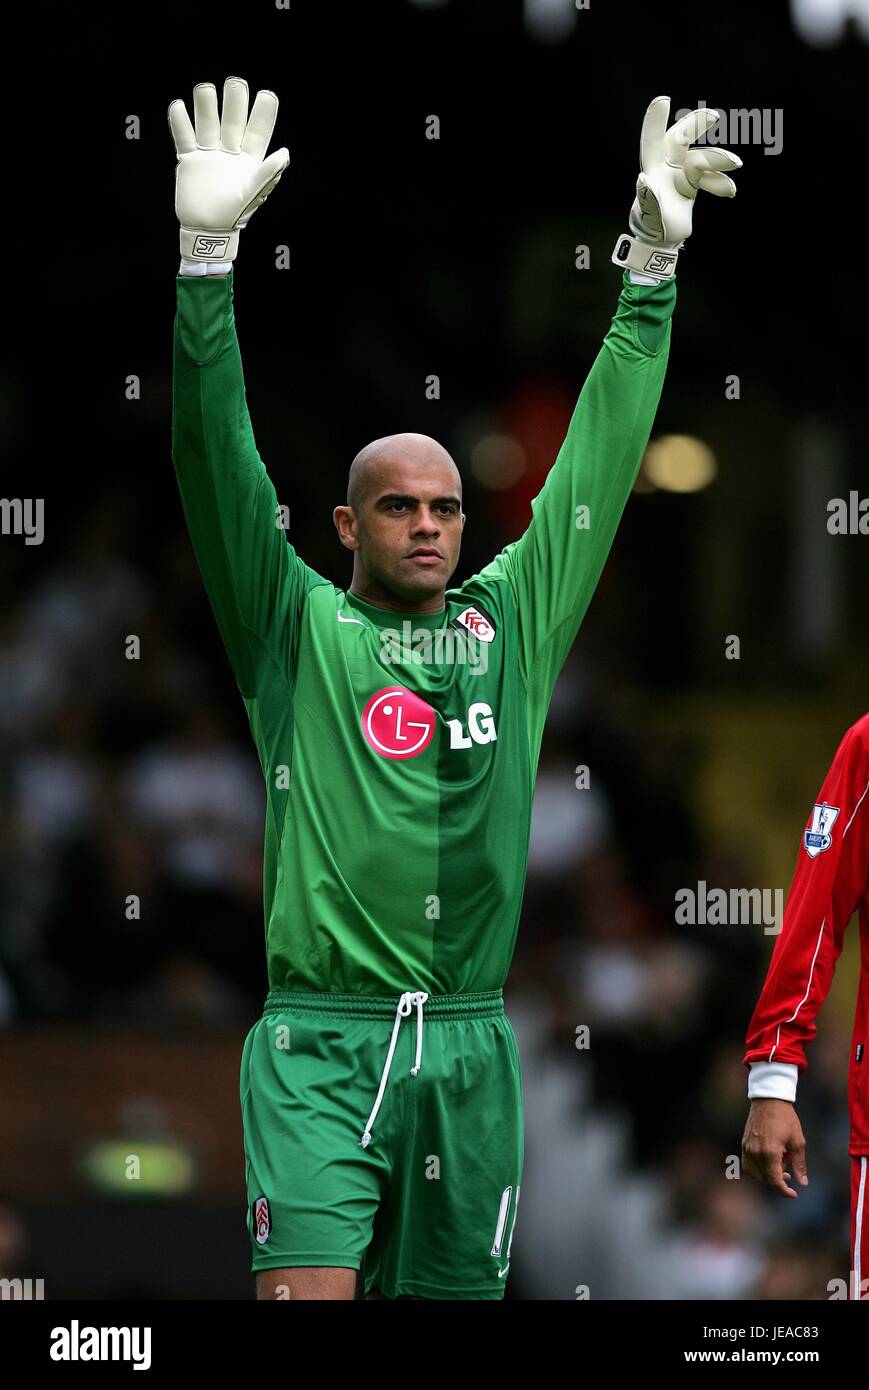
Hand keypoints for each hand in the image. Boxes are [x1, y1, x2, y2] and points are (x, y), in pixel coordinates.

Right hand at [168, 75, 288, 263]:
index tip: (267, 95)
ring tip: (205, 90)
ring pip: (207, 122)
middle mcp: (230, 151)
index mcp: (249, 159)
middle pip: (232, 119)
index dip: (263, 112)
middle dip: (234, 101)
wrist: (205, 232)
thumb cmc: (232, 216)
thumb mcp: (252, 196)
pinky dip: (179, 121)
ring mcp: (209, 153)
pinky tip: (178, 106)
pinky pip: (184, 136)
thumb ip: (267, 174)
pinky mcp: (189, 159)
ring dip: (206, 105)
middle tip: (235, 83)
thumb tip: (285, 153)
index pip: (258, 130)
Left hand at [612, 95, 741, 279]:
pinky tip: (729, 191)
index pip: (653, 140)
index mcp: (653, 167)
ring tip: (737, 164)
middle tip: (712, 116)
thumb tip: (643, 179)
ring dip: (720, 159)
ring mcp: (682, 172)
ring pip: (702, 158)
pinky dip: (721, 182)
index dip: (656, 121)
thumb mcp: (649, 215)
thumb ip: (647, 198)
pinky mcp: (694, 182)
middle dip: (696, 124)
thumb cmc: (652, 225)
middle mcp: (668, 165)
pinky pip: (711, 176)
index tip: (663, 100)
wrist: (664, 239)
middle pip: (681, 138)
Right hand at [741, 1098, 808, 1198]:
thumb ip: (799, 1164)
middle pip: (764, 1179)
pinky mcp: (744, 1143)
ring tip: (779, 1166)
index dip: (784, 1191)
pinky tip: (767, 1163)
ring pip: (754, 1174)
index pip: (774, 1181)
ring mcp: (747, 1148)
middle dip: (778, 1182)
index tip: (793, 1194)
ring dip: (766, 1177)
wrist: (769, 1099)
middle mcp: (755, 1152)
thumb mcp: (798, 1141)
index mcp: (770, 1153)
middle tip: (790, 1176)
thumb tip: (802, 1183)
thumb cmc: (786, 1118)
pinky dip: (757, 1170)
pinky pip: (747, 1164)